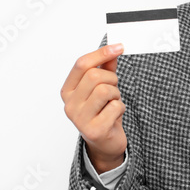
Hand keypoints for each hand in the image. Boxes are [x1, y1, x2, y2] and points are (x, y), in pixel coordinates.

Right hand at [61, 43, 126, 170]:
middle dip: (112, 79)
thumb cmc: (103, 112)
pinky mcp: (94, 130)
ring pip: (105, 90)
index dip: (101, 53)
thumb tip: (113, 48)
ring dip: (116, 94)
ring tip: (113, 103)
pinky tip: (115, 116)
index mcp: (68, 90)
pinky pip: (115, 107)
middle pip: (94, 76)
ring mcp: (80, 119)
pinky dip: (121, 108)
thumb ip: (106, 68)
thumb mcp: (103, 87)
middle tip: (114, 88)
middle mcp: (70, 104)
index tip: (119, 47)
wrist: (105, 143)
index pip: (81, 64)